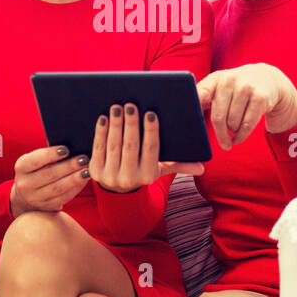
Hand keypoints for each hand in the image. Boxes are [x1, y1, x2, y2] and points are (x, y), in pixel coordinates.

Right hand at [9, 145, 89, 216]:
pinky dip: (75, 189)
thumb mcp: (36, 160)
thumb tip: (73, 146)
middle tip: (83, 159)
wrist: (26, 195)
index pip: (36, 160)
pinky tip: (84, 181)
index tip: (66, 149)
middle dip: (69, 167)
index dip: (51, 154)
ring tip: (87, 171)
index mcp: (22, 166)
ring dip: (74, 179)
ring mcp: (34, 198)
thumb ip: (50, 154)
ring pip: (57, 188)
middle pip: (49, 174)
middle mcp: (25, 183)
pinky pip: (63, 198)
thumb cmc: (38, 169)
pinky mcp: (46, 207)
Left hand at [89, 103, 204, 193]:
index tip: (150, 113)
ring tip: (117, 107)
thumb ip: (179, 165)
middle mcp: (129, 178)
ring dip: (115, 125)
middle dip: (131, 124)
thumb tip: (201, 168)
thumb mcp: (160, 170)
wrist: (117, 192)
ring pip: (114, 145)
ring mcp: (110, 176)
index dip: (151, 131)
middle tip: (131, 105)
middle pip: (131, 146)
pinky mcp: (95, 171)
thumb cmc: (142, 171)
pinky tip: (104, 118)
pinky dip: (100, 132)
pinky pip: (98, 148)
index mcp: (148, 175)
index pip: (152, 149)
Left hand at [196, 64, 296, 150]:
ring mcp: (246, 88)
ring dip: (233, 132)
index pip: (201, 94)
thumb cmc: (236, 86)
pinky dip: (241, 136)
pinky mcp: (260, 98)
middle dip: (220, 134)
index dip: (194, 107)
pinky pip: (247, 125)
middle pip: (219, 117)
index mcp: (216, 78)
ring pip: (233, 123)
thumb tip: (187, 116)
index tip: (189, 124)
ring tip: (234, 130)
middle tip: (223, 144)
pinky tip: (239, 137)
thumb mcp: (220, 84)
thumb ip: (203, 96)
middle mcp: (230, 80)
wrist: (268, 79)